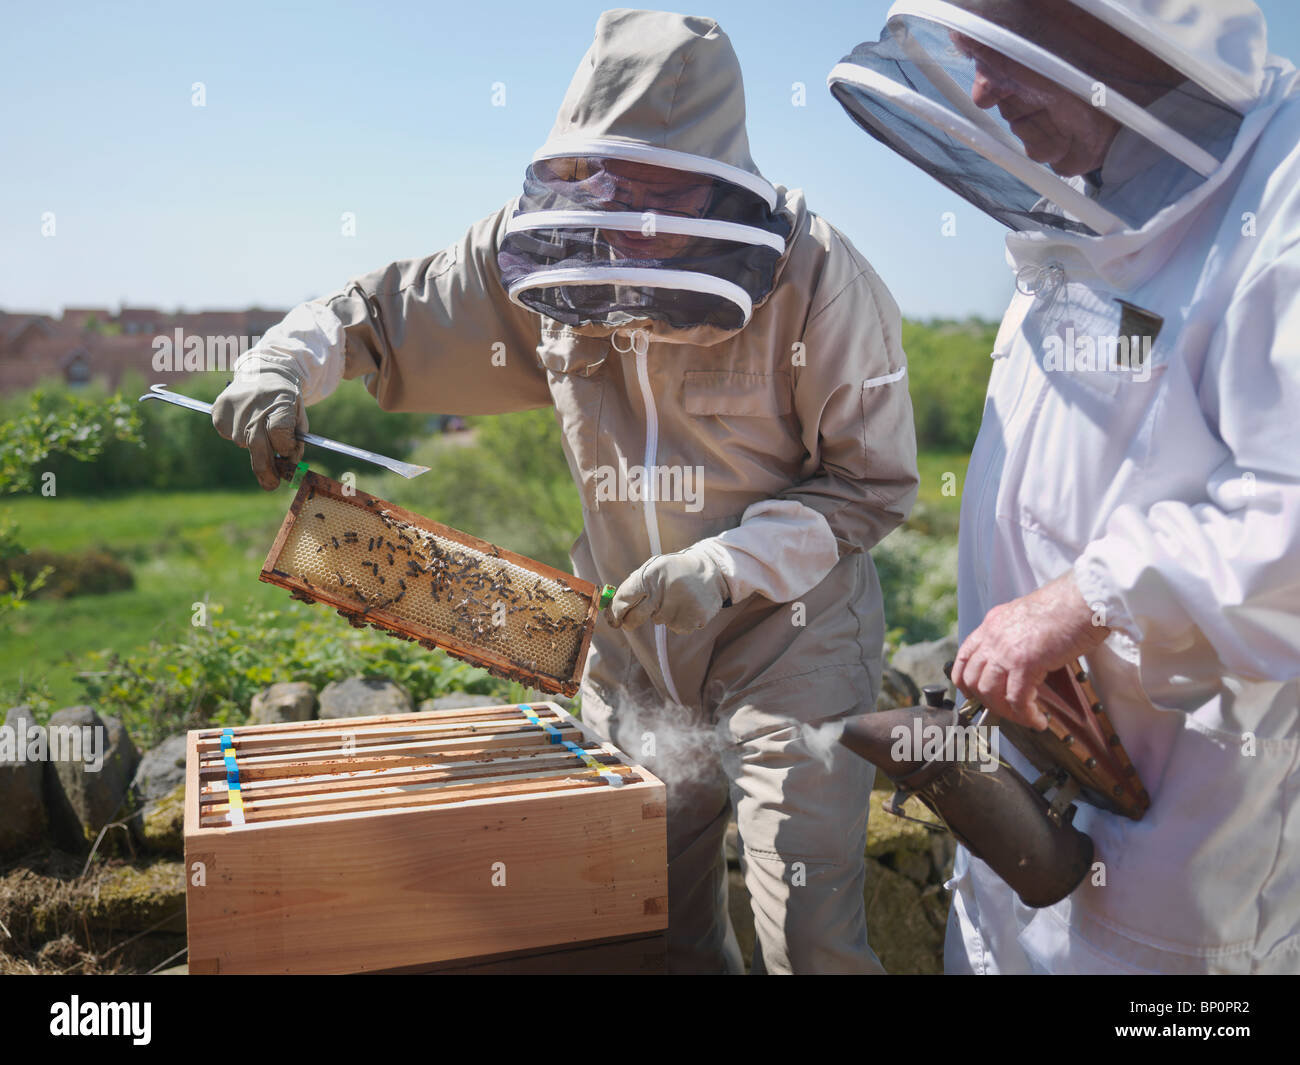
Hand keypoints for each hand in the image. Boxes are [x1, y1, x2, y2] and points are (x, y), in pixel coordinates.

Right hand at [211, 355, 306, 490]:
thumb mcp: (299, 416)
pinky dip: (239, 435)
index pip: (279, 435)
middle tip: (272, 485)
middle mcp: (254, 405)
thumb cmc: (285, 400)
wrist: (262, 373)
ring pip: (243, 443)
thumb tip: (289, 466)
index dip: (285, 449)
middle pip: (258, 446)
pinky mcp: (218, 411)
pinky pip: (229, 435)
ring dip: (254, 444)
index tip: (288, 455)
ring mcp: (234, 408)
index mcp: (280, 402)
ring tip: (258, 425)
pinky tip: (245, 421)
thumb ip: (297, 442)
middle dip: (266, 470)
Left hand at [606, 549, 732, 632]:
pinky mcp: (693, 618)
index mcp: (649, 575)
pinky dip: (679, 620)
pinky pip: (677, 627)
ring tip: (677, 599)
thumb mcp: (656, 568)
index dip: (615, 613)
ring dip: (663, 615)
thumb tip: (613, 606)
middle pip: (635, 617)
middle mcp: (662, 591)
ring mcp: (679, 606)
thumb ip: (636, 584)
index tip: (614, 619)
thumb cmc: (677, 570)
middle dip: (629, 621)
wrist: (714, 571)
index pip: (623, 599)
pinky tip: (687, 606)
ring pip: (658, 622)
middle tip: (629, 621)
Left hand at [950, 571, 1108, 729]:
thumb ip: (1014, 635)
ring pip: (990, 693)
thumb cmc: (1065, 607)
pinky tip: (1038, 720)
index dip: (964, 681)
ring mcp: (1006, 650)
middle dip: (986, 702)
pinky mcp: (1025, 663)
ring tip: (1024, 717)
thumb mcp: (1026, 616)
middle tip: (1005, 711)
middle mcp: (993, 637)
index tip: (972, 695)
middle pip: (973, 679)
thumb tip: (1017, 659)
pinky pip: (1017, 700)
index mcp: (992, 623)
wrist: (1083, 600)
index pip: (963, 656)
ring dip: (1006, 712)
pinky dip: (1026, 716)